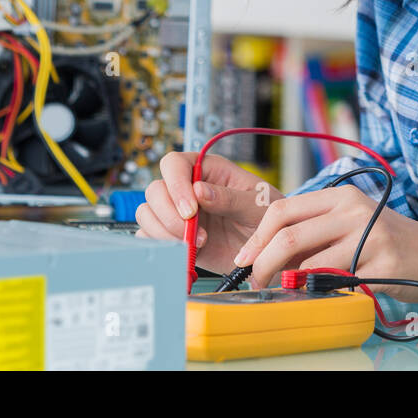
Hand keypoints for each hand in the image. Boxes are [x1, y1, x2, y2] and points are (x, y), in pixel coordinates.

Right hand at [134, 150, 281, 275]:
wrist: (269, 251)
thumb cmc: (268, 218)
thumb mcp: (257, 204)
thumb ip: (230, 197)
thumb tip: (199, 191)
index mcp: (207, 170)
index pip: (174, 164)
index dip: (176, 185)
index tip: (190, 210)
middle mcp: (188, 188)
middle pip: (155, 190)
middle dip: (169, 215)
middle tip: (193, 234)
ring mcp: (179, 213)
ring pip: (148, 213)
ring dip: (165, 232)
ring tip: (195, 245)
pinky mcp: (175, 237)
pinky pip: (150, 237)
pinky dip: (161, 246)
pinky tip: (185, 252)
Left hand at [231, 185, 417, 300]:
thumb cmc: (388, 244)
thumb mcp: (351, 225)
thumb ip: (315, 232)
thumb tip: (265, 254)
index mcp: (341, 196)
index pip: (283, 209)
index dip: (258, 237)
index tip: (245, 259)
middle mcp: (353, 210)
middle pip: (289, 235)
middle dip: (263, 262)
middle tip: (255, 281)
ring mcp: (369, 235)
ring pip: (308, 262)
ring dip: (287, 282)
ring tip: (283, 291)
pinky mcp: (381, 263)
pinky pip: (336, 282)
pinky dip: (317, 292)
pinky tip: (314, 297)